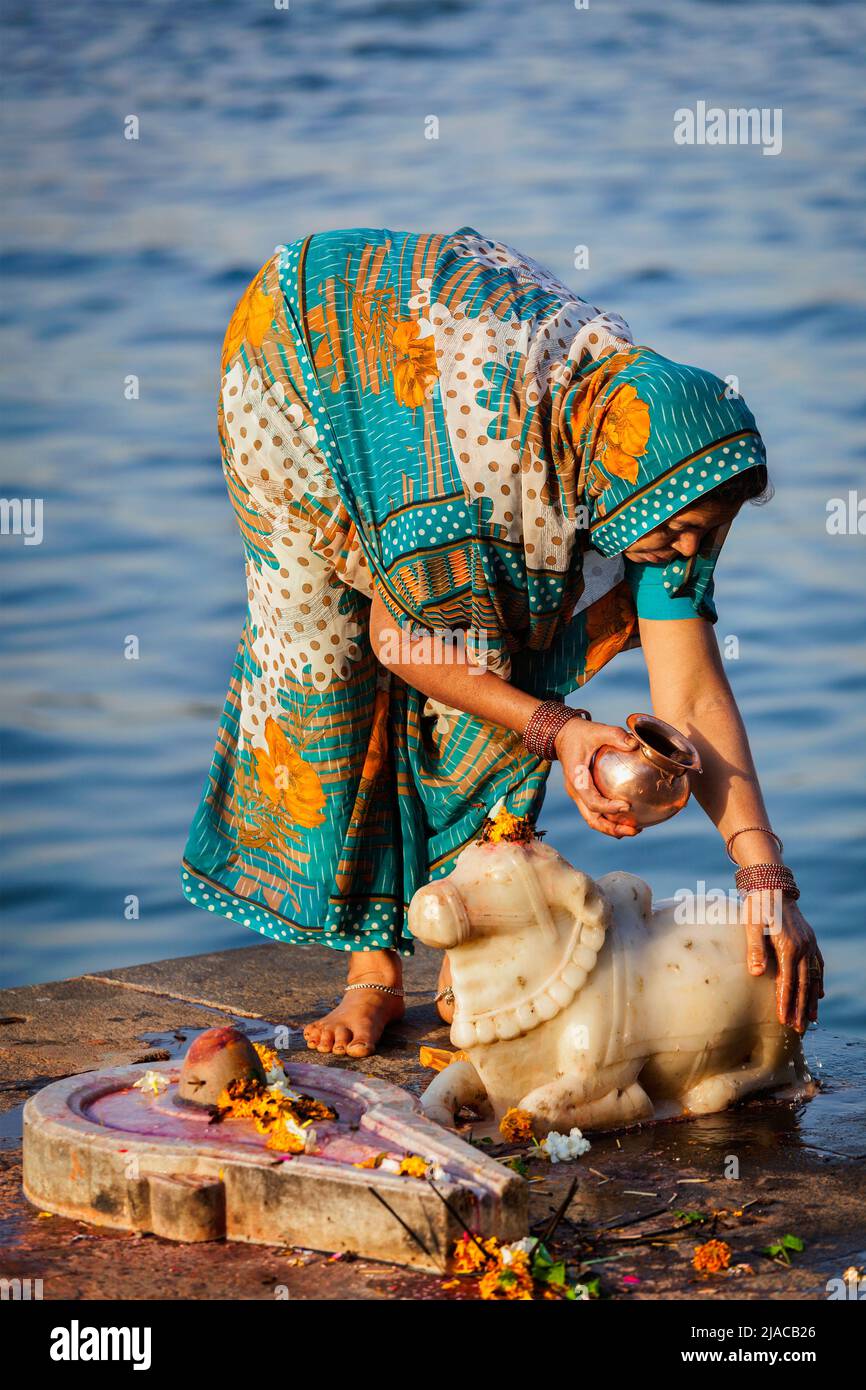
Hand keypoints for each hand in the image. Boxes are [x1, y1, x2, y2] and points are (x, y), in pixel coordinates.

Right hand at [555, 719, 640, 839]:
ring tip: (635, 830)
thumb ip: (615, 735)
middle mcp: (576, 792)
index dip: (609, 807)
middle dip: (612, 829)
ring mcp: (579, 795)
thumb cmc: (580, 733)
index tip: (627, 806)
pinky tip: (629, 819)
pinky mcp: (585, 794)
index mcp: (576, 779)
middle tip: (634, 831)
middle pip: (592, 819)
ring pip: (594, 820)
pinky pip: (596, 812)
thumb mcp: (597, 730)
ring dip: (612, 829)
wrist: (562, 735)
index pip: (592, 801)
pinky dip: (611, 819)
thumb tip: (635, 744)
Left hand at [743, 894, 823, 1032]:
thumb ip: (755, 949)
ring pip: (814, 977)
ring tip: (812, 1019)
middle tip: (799, 1030)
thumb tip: (756, 973)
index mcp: (788, 947)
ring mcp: (809, 944)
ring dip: (812, 1000)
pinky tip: (818, 994)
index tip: (784, 1021)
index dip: (786, 1003)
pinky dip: (818, 981)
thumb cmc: (757, 906)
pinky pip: (818, 964)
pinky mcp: (810, 939)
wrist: (772, 885)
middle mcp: (803, 948)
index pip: (788, 982)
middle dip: (800, 1009)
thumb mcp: (751, 925)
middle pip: (803, 984)